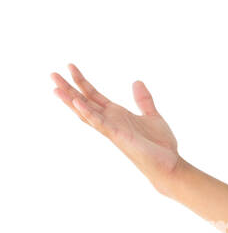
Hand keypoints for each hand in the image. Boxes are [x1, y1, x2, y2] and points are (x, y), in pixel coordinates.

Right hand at [51, 63, 181, 189]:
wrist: (170, 165)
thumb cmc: (160, 145)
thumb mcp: (152, 116)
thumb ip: (143, 100)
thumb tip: (136, 81)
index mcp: (117, 115)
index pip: (94, 95)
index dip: (82, 82)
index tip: (70, 67)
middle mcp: (111, 121)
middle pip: (84, 102)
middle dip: (69, 89)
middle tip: (52, 74)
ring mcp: (112, 129)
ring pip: (86, 113)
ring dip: (70, 101)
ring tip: (55, 88)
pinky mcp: (118, 136)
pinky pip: (99, 123)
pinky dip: (88, 113)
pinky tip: (77, 102)